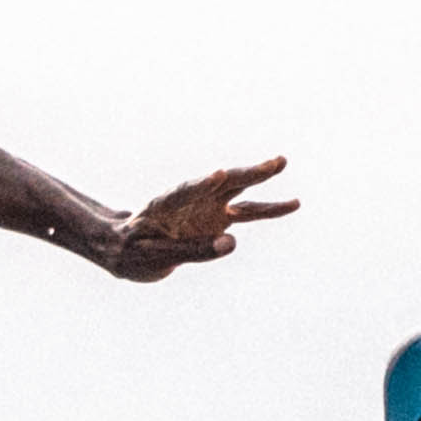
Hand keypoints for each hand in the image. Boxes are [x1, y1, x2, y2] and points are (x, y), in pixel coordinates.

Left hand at [70, 155, 294, 278]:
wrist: (129, 251)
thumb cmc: (136, 253)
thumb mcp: (158, 257)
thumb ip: (193, 250)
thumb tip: (232, 243)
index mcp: (166, 205)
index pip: (187, 192)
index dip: (203, 184)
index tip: (219, 175)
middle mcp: (191, 200)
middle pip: (222, 183)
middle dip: (246, 173)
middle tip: (273, 163)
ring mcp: (208, 208)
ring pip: (239, 191)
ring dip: (260, 178)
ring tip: (282, 163)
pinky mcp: (219, 220)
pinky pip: (249, 213)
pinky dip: (269, 209)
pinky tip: (292, 203)